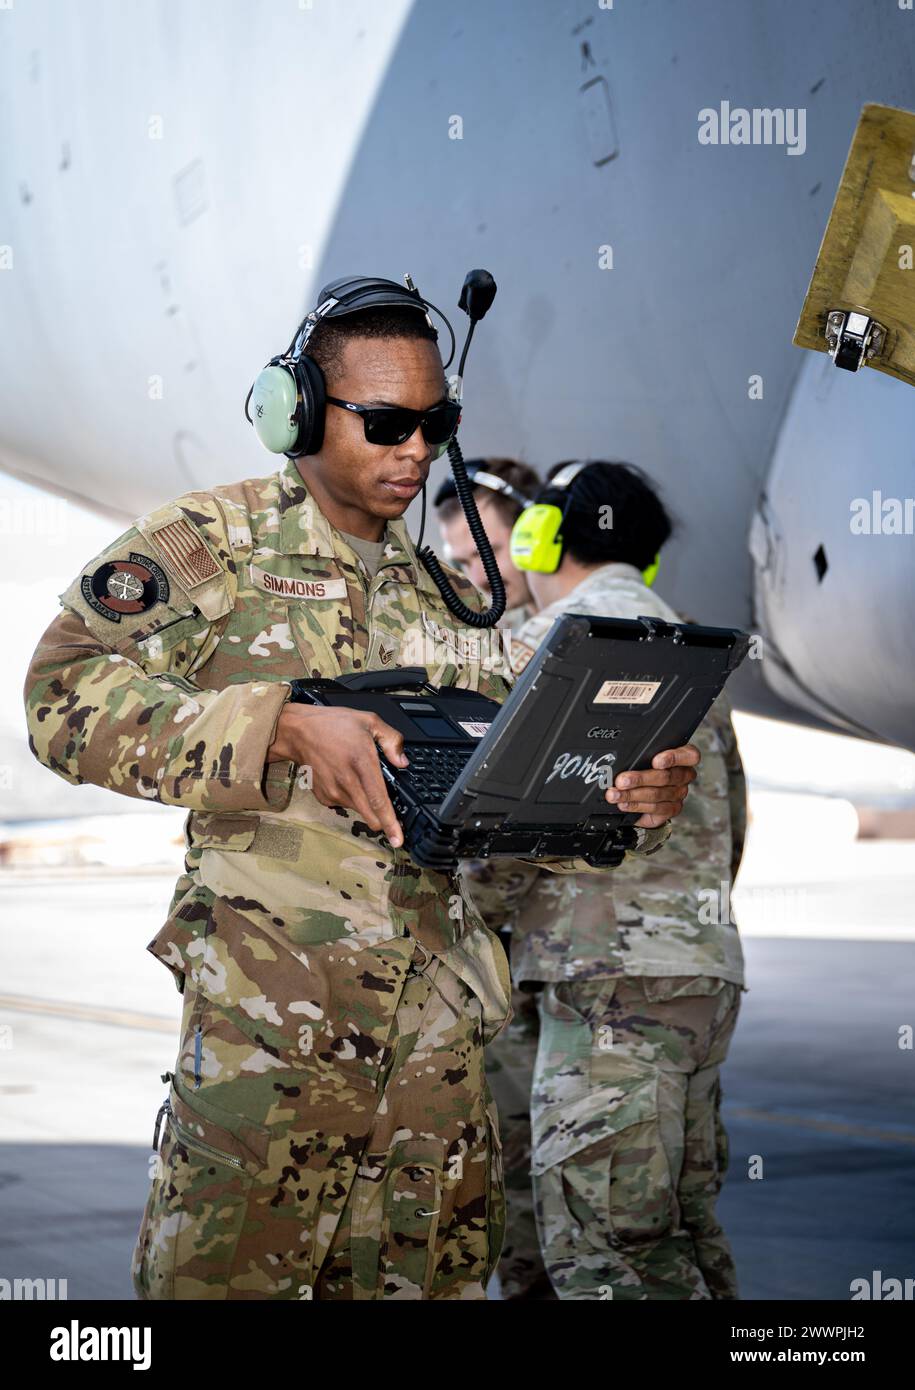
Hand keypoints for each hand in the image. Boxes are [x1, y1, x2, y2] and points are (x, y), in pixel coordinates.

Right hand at [267, 704, 408, 846]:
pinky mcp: (324, 796)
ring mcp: (333, 791)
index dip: (390, 823)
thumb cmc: (332, 725)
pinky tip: (348, 780)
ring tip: (361, 780)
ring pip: (359, 811)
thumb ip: (391, 740)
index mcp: (361, 762)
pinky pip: (345, 805)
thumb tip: (403, 762)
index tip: (398, 839)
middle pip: (370, 816)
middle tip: (392, 817)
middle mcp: (347, 781)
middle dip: (384, 822)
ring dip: (367, 805)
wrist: (299, 731)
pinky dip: (352, 798)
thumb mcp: (369, 721)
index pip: (378, 800)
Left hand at [603, 743, 700, 827]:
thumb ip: (641, 755)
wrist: (644, 790)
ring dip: (632, 795)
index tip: (656, 761)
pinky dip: (635, 806)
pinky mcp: (671, 809)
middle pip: (666, 777)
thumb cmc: (646, 765)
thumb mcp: (645, 755)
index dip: (673, 758)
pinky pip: (654, 809)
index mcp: (684, 757)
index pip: (689, 755)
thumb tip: (620, 759)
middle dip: (640, 779)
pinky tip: (624, 804)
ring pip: (656, 795)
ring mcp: (679, 794)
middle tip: (621, 781)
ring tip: (615, 794)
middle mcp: (684, 776)